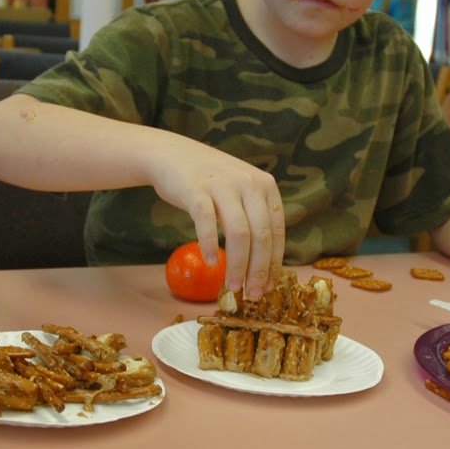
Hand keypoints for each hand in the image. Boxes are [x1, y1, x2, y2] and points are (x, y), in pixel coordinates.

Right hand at [148, 137, 284, 300]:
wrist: (173, 154)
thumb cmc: (210, 181)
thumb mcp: (241, 191)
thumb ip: (254, 218)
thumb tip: (263, 267)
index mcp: (266, 186)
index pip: (276, 232)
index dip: (274, 263)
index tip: (268, 287)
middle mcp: (249, 183)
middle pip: (260, 236)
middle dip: (258, 270)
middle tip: (252, 294)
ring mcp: (223, 185)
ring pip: (239, 233)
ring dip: (237, 265)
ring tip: (232, 286)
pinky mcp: (197, 190)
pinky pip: (206, 222)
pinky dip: (210, 245)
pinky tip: (210, 262)